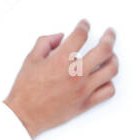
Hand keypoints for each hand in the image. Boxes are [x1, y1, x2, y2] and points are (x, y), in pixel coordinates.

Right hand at [2, 20, 117, 138]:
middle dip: (109, 37)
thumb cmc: (26, 90)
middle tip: (109, 33)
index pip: (80, 35)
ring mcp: (83, 89)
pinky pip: (108, 91)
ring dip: (114, 58)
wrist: (25, 115)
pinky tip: (105, 77)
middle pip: (104, 50)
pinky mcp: (86, 103)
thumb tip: (60, 36)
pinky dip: (110, 82)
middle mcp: (76, 74)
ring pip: (111, 70)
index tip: (85, 24)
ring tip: (111, 55)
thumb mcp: (31, 59)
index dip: (84, 26)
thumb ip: (46, 42)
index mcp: (61, 61)